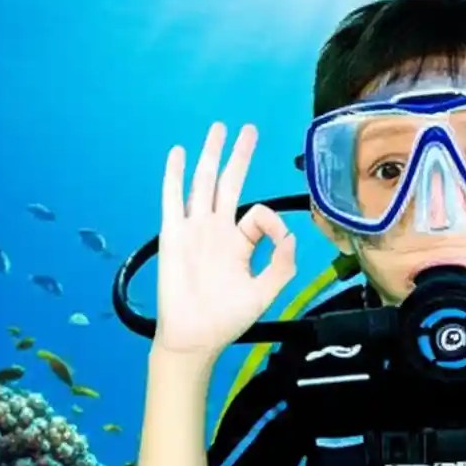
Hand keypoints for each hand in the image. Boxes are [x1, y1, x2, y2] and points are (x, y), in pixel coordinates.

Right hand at [154, 122, 296, 355]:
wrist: (194, 336)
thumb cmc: (228, 319)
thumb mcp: (265, 293)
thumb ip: (282, 266)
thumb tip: (292, 236)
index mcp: (239, 243)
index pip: (258, 214)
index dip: (273, 222)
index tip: (280, 239)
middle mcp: (217, 230)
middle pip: (229, 183)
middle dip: (238, 156)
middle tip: (248, 129)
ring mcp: (194, 230)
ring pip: (203, 183)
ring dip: (210, 155)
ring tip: (218, 129)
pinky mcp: (174, 235)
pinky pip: (173, 200)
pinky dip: (175, 176)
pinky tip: (179, 154)